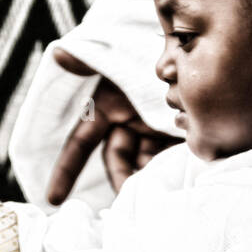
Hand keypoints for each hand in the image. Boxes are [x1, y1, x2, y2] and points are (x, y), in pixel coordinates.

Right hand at [47, 49, 177, 204]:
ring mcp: (152, 132)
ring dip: (148, 176)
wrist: (199, 55)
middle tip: (132, 196)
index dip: (66, 171)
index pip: (80, 145)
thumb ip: (90, 60)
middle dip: (122, 180)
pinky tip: (180, 175)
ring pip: (143, 165)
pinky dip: (172, 170)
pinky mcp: (176, 138)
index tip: (53, 199)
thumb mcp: (121, 56)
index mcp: (107, 108)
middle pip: (117, 161)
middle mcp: (127, 123)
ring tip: (160, 185)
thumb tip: (58, 53)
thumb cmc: (152, 52)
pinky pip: (169, 161)